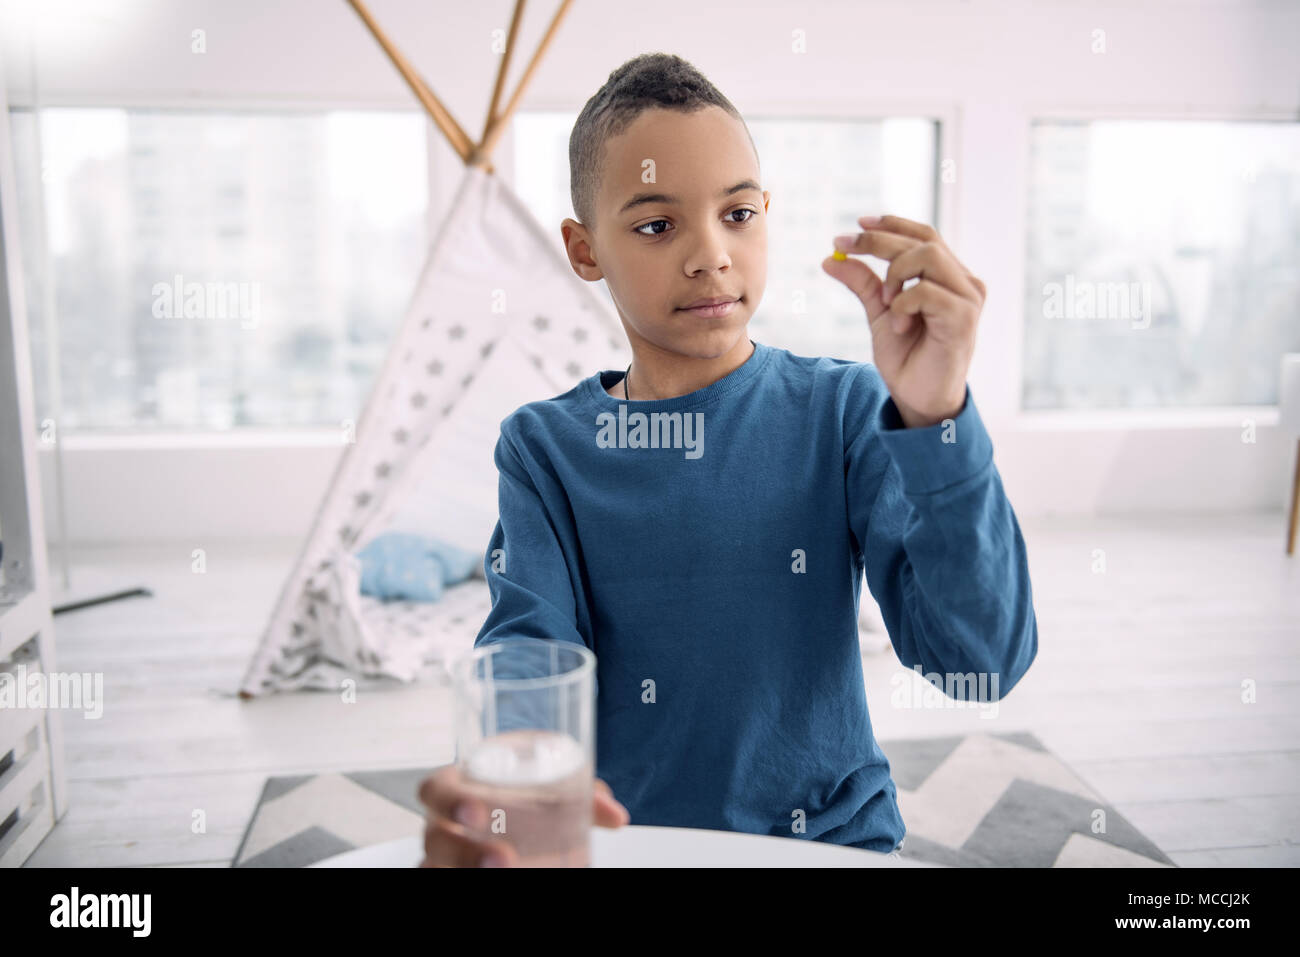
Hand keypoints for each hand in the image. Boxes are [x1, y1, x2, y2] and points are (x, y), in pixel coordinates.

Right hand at [417, 763, 629, 866]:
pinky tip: (508, 877)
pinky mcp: (451, 875)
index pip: (434, 789)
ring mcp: (445, 859)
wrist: (526, 835)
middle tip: (504, 859)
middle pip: (434, 838)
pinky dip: (464, 879)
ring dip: (466, 870)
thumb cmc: (527, 805)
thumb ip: (584, 798)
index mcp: (462, 791)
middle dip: (463, 852)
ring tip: (508, 871)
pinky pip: (445, 880)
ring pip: (435, 868)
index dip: (447, 800)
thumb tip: (615, 815)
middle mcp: (446, 827)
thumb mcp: (553, 796)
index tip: (478, 812)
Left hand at [823, 215, 984, 427]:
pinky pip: (926, 292)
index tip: (857, 223)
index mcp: (948, 276)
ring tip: (884, 303)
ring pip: (928, 256)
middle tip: (843, 247)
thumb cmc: (907, 358)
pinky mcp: (963, 319)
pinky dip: (902, 303)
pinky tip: (898, 326)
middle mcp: (964, 282)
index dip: (892, 223)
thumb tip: (830, 256)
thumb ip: (863, 283)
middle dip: (879, 240)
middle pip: (924, 240)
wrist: (918, 400)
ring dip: (894, 274)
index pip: (924, 235)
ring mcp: (968, 299)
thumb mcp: (878, 313)